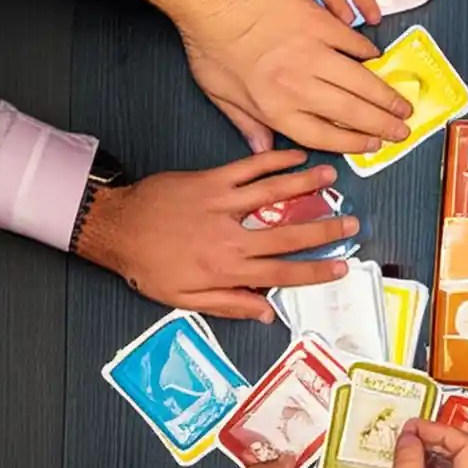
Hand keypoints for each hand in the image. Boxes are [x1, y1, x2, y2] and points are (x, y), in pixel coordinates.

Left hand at [76, 150, 356, 320]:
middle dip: (324, 230)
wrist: (115, 227)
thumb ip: (228, 304)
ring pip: (273, 194)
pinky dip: (274, 160)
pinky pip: (248, 169)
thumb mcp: (184, 299)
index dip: (314, 271)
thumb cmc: (147, 266)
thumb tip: (266, 312)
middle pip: (287, 234)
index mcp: (226, 269)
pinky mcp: (210, 181)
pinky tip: (295, 156)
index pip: (281, 272)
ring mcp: (221, 205)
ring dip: (306, 186)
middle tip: (352, 225)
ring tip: (333, 180)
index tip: (340, 268)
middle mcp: (230, 237)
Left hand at [139, 0, 411, 152]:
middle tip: (402, 130)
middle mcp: (299, 85)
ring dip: (386, 95)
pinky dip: (369, 52)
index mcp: (274, 107)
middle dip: (383, 124)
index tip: (373, 145)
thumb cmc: (206, 41)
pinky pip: (353, 42)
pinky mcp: (318, 22)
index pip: (325, 136)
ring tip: (404, 104)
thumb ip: (246, 123)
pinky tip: (378, 59)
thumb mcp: (218, 92)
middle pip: (352, 113)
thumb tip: (263, 149)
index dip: (354, 144)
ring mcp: (312, 52)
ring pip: (361, 81)